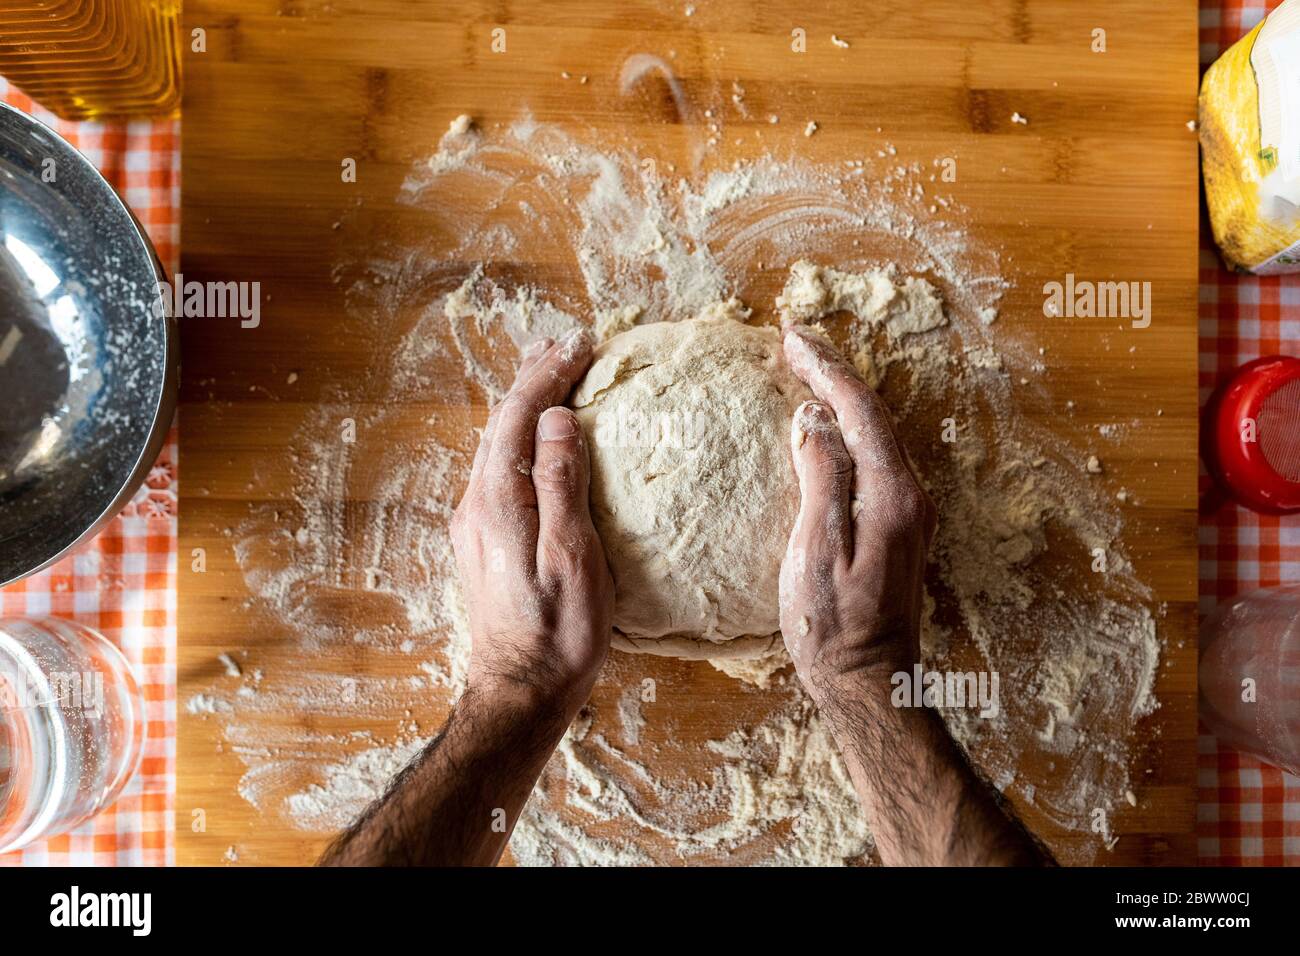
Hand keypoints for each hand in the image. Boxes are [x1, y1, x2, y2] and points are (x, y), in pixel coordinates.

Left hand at [450, 329, 613, 714]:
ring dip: (523, 403)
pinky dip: (518, 435)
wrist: (521, 691)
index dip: (548, 375)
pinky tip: (533, 435)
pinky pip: (497, 467)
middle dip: (532, 378)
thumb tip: (556, 418)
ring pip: (495, 443)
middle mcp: (475, 505)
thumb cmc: (559, 632)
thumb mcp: (572, 557)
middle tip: (564, 343)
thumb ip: (560, 484)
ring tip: (546, 371)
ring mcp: (473, 523)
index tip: (580, 344)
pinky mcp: (481, 540)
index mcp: (497, 501)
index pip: (519, 417)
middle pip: (500, 422)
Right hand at [778, 325, 936, 701]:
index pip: (859, 410)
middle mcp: (911, 494)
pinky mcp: (900, 525)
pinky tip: (826, 425)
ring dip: (842, 395)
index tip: (789, 336)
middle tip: (794, 339)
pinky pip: (876, 455)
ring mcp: (910, 510)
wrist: (870, 681)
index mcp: (891, 494)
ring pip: (877, 431)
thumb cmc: (834, 626)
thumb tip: (811, 418)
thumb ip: (820, 477)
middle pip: (874, 413)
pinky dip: (849, 426)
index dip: (824, 368)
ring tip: (806, 368)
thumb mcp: (817, 551)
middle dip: (834, 371)